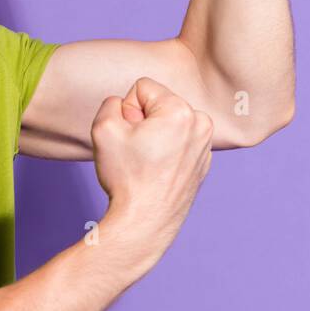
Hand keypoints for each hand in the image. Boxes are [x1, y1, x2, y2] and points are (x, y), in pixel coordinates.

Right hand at [91, 77, 213, 264]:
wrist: (145, 222)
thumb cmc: (126, 178)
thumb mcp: (103, 128)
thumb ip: (111, 103)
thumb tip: (125, 105)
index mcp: (181, 111)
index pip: (143, 88)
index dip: (127, 110)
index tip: (130, 136)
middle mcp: (201, 124)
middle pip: (158, 104)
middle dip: (143, 122)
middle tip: (137, 151)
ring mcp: (206, 145)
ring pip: (168, 123)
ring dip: (154, 136)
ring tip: (147, 162)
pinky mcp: (204, 162)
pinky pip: (179, 142)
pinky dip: (166, 151)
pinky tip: (157, 171)